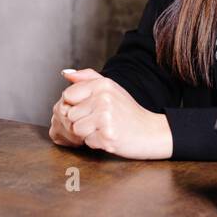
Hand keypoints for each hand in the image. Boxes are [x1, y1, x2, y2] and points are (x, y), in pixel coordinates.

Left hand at [50, 69, 172, 159]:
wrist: (150, 132)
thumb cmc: (127, 111)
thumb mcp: (110, 88)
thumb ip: (87, 78)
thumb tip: (65, 73)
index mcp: (102, 84)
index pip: (68, 95)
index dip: (75, 105)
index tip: (88, 109)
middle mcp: (104, 98)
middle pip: (70, 114)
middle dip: (81, 121)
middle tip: (98, 121)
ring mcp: (106, 118)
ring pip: (76, 129)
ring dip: (87, 133)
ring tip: (103, 128)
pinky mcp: (108, 136)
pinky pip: (87, 142)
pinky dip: (96, 142)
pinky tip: (108, 136)